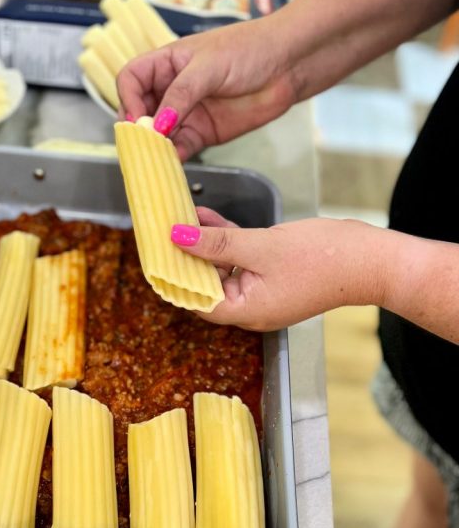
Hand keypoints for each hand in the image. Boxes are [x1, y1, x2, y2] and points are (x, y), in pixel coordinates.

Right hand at [117, 19, 297, 160]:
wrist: (288, 64)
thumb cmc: (249, 49)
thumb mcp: (209, 66)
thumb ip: (181, 95)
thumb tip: (156, 125)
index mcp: (166, 63)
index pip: (131, 79)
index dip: (127, 97)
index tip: (136, 117)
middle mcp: (171, 88)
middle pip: (139, 110)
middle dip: (138, 127)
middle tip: (143, 142)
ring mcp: (187, 112)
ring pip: (159, 133)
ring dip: (155, 146)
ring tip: (156, 156)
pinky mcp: (203, 132)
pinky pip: (180, 148)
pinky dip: (174, 156)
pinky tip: (174, 160)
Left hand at [170, 209, 388, 329]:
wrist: (373, 260)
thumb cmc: (322, 258)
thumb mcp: (261, 246)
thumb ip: (217, 243)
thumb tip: (176, 237)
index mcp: (244, 311)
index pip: (194, 299)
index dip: (172, 275)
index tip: (154, 251)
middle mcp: (250, 308)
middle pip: (205, 284)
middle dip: (184, 256)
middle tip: (162, 228)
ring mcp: (263, 292)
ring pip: (221, 268)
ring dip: (203, 243)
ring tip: (181, 216)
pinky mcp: (274, 275)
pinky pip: (241, 260)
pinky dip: (225, 240)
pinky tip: (207, 216)